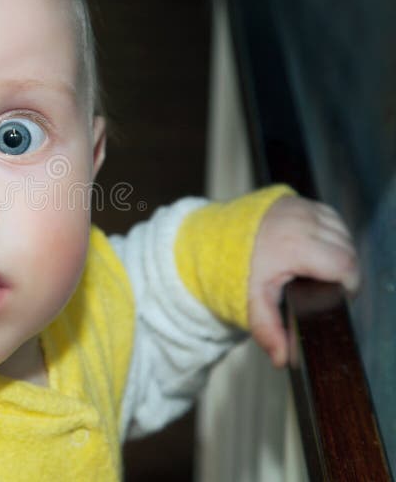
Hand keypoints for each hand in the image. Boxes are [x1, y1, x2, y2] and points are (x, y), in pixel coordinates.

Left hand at [247, 195, 358, 366]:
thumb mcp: (251, 302)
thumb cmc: (233, 270)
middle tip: (326, 285)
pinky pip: (329, 217)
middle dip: (343, 270)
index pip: (345, 265)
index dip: (349, 283)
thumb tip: (283, 360)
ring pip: (341, 231)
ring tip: (319, 268)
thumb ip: (268, 330)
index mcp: (294, 246)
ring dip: (337, 250)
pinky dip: (329, 232)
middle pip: (346, 249)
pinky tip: (316, 248)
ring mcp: (299, 207)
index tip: (338, 295)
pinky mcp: (297, 200)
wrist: (213, 238)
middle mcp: (300, 221)